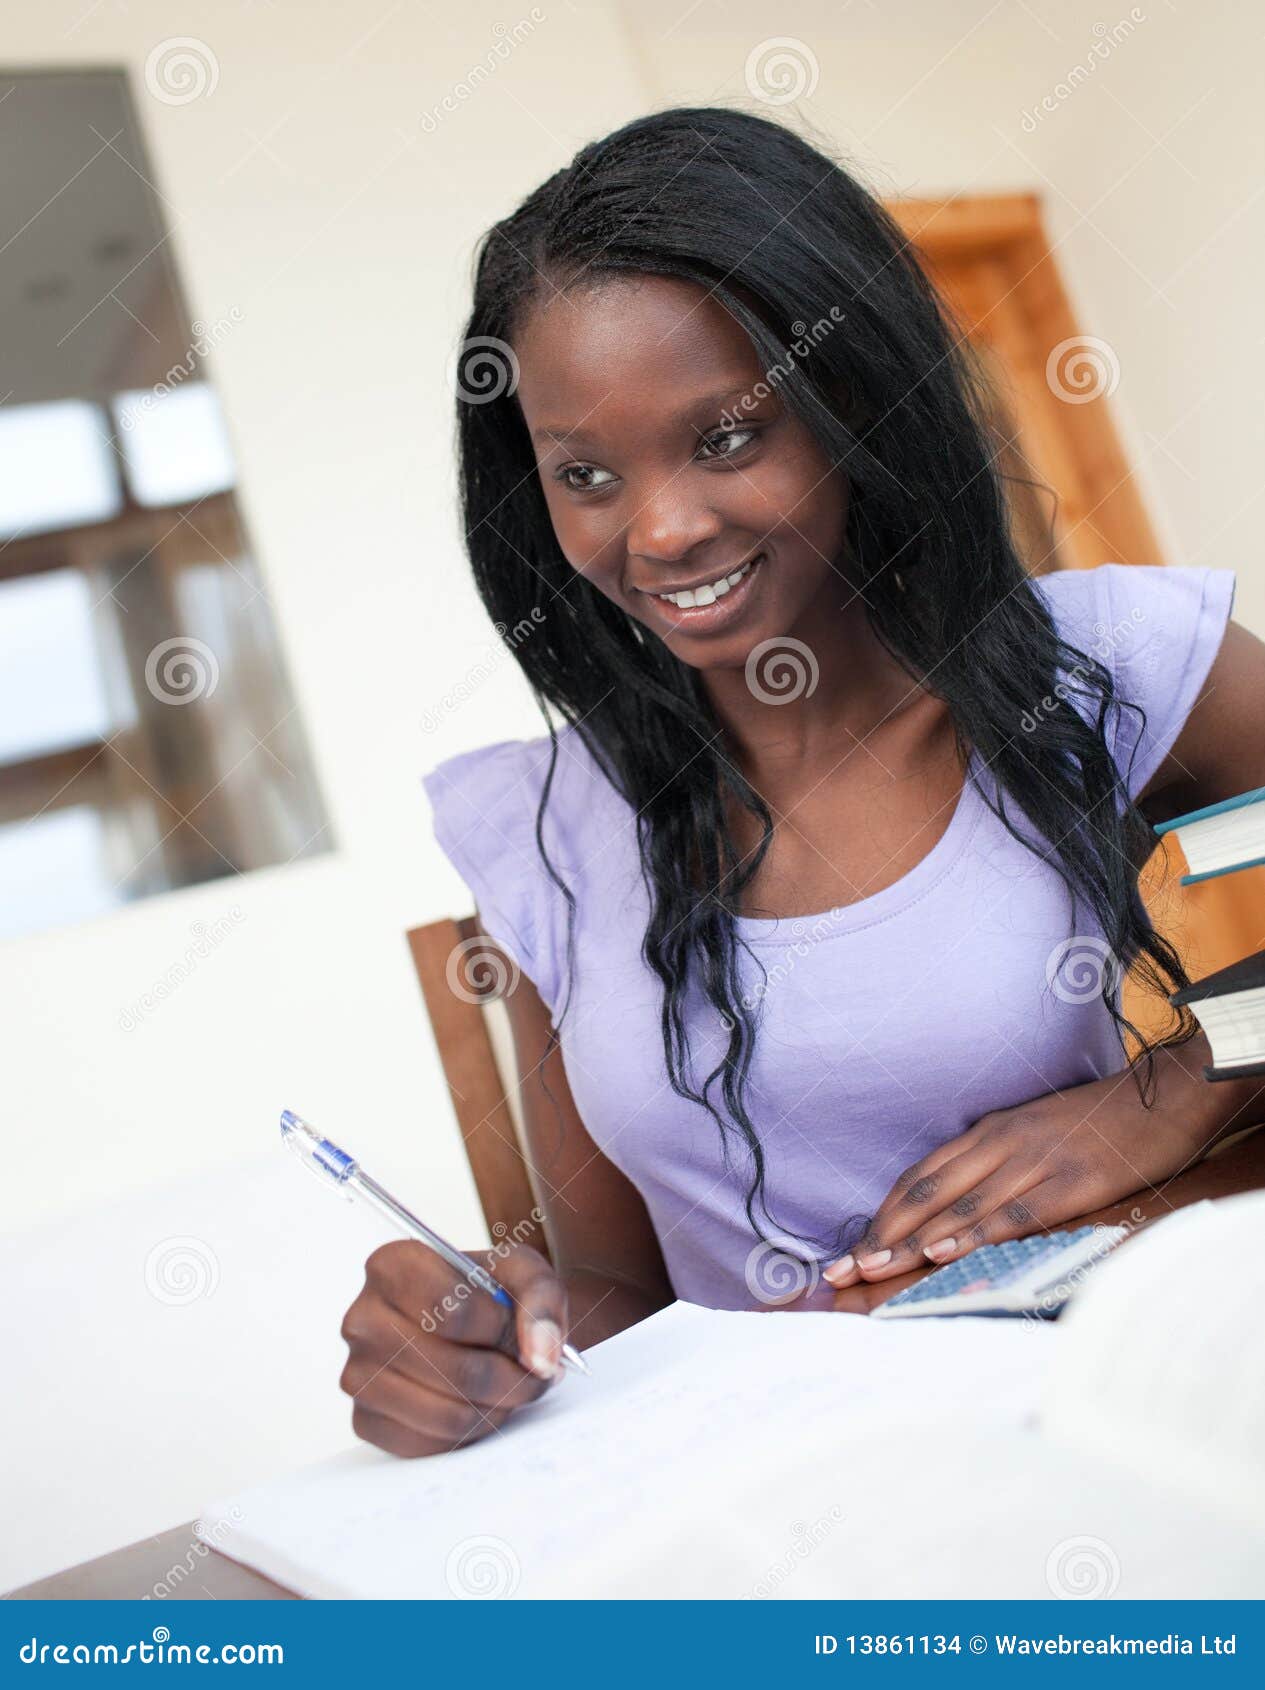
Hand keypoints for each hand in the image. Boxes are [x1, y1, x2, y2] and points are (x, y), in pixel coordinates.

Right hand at [339, 1240, 568, 1455]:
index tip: (517, 1328)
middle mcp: (362, 1318)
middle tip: (534, 1374)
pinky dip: (469, 1433)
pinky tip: (481, 1405)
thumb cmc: (491, 1292)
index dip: (502, 1328)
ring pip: (446, 1413)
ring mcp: (357, 1374)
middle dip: (510, 1378)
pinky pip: (430, 1444)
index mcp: (391, 1265)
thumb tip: (541, 1360)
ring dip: (496, 1409)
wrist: (471, 1322)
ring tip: (512, 1389)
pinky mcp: (365, 1420)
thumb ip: (541, 1303)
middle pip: (455, 1368)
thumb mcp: (524, 1272)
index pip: (455, 1311)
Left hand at [822, 1060, 1215, 1287]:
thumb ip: (998, 1165)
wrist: (1163, 1095)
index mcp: (988, 1133)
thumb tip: (959, 1208)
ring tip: (873, 1270)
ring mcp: (1034, 1160)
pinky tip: (945, 1253)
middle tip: (842, 1272)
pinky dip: (974, 1234)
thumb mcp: (1035, 1135)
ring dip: (912, 1241)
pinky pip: (1014, 1210)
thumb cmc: (1099, 1122)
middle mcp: (1000, 1143)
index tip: (850, 1252)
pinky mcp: (1071, 1180)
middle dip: (880, 1235)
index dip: (882, 1216)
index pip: (920, 1179)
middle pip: (925, 1193)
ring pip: (959, 1204)